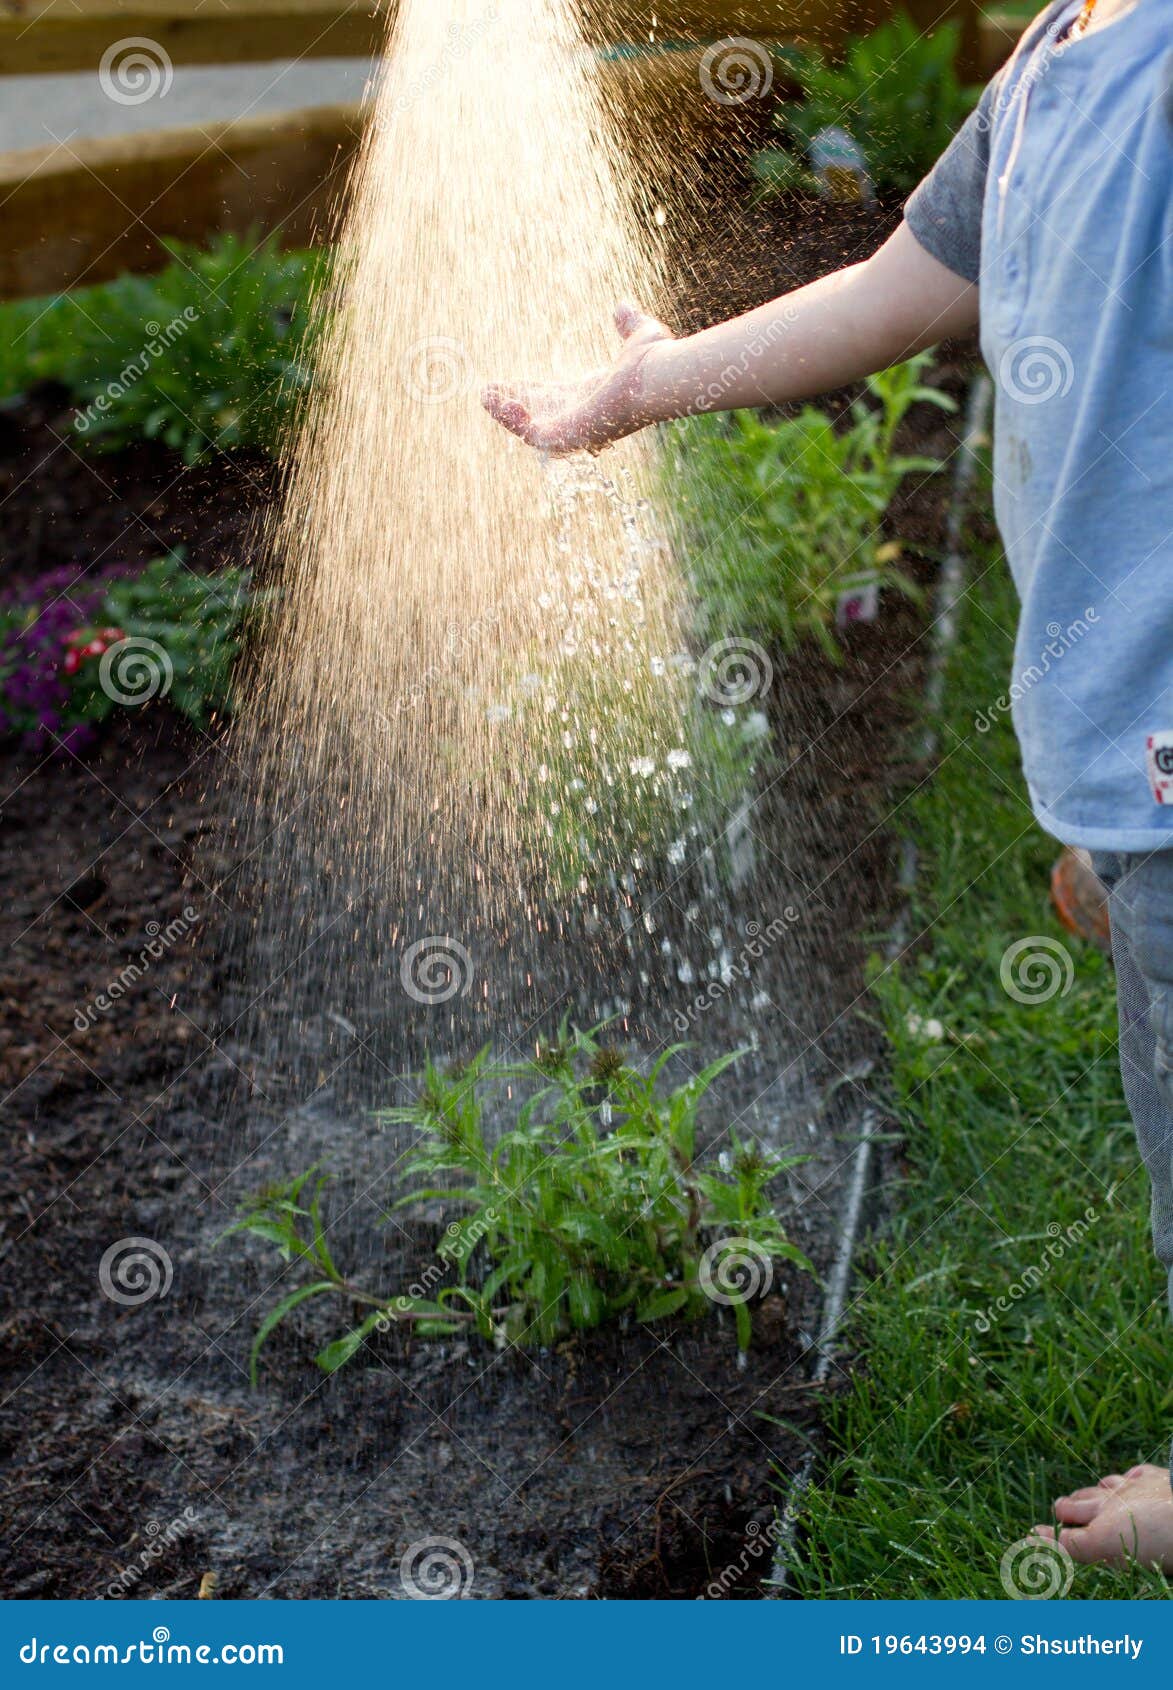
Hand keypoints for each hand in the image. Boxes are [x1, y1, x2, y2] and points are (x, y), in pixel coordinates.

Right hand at [482, 303, 673, 455]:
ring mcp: (575, 431)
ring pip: (530, 430)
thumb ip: (627, 324)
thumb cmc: (655, 362)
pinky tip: (502, 399)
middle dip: (510, 405)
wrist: (658, 376)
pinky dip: (513, 421)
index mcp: (592, 398)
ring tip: (484, 396)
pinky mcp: (569, 438)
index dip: (528, 390)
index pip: (552, 399)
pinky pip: (532, 436)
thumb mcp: (637, 337)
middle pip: (537, 415)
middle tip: (485, 392)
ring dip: (504, 416)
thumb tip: (622, 306)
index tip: (505, 382)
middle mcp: (582, 418)